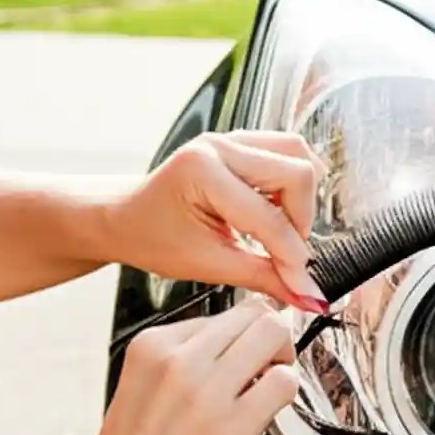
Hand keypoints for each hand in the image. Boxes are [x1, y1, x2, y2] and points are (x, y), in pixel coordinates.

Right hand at [65, 299, 298, 434]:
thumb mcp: (144, 392)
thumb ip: (184, 364)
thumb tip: (238, 349)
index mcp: (151, 346)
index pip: (222, 313)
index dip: (242, 337)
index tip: (244, 360)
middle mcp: (178, 359)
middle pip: (254, 313)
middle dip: (270, 337)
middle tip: (268, 368)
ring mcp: (206, 390)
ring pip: (274, 334)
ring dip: (282, 359)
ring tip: (267, 390)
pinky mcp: (233, 426)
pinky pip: (285, 381)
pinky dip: (287, 392)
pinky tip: (268, 414)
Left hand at [103, 131, 328, 312]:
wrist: (125, 218)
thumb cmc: (153, 238)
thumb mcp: (208, 265)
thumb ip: (263, 277)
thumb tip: (309, 296)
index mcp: (203, 172)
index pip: (269, 216)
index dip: (292, 255)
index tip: (304, 284)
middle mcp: (220, 146)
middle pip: (297, 172)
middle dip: (302, 219)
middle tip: (290, 254)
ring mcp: (230, 138)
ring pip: (297, 154)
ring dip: (301, 196)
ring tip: (285, 230)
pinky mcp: (239, 142)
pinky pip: (285, 151)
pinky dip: (293, 183)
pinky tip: (279, 210)